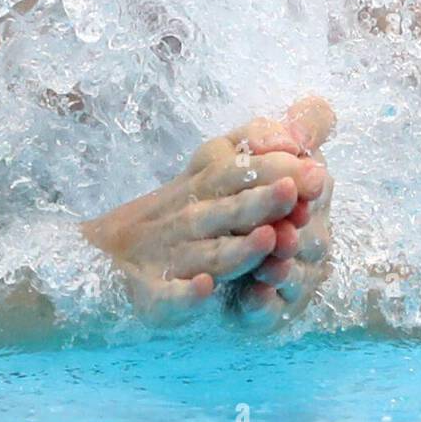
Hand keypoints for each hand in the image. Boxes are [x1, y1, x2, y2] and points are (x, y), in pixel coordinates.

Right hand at [81, 111, 326, 327]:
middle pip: (228, 207)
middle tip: (295, 189)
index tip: (315, 167)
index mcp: (204, 188)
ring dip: (236, 248)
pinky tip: (204, 290)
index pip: (238, 169)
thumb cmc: (178, 215)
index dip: (274, 166)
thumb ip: (257, 146)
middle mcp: (190, 219)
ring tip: (266, 239)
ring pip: (208, 253)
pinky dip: (184, 294)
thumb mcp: (211, 174)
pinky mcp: (154, 295)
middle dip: (261, 199)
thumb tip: (305, 127)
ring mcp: (170, 257)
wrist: (105, 258)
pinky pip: (168, 295)